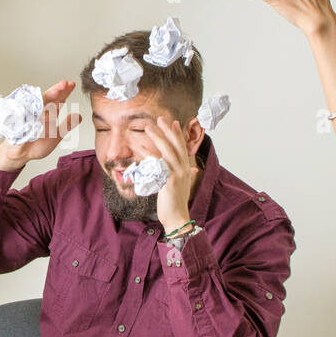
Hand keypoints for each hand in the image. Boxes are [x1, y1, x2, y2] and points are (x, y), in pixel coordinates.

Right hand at [0, 80, 81, 170]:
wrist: (21, 155)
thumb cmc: (36, 145)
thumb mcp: (57, 135)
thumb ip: (67, 125)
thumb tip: (79, 116)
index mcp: (47, 113)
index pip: (57, 100)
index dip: (64, 92)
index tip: (71, 84)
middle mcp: (38, 113)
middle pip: (48, 98)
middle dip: (57, 90)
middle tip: (65, 83)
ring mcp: (28, 117)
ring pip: (38, 104)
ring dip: (47, 98)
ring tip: (57, 91)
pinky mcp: (20, 123)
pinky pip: (28, 117)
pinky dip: (35, 113)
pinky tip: (44, 110)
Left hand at [143, 117, 197, 232]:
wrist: (178, 218)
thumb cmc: (177, 203)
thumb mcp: (184, 186)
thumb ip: (187, 176)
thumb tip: (195, 170)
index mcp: (187, 169)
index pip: (182, 147)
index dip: (178, 134)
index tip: (174, 122)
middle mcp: (184, 169)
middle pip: (175, 145)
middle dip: (168, 131)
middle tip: (160, 118)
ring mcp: (176, 174)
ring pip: (167, 151)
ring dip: (157, 137)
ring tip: (149, 127)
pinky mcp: (168, 181)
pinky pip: (157, 164)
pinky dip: (148, 155)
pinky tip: (141, 148)